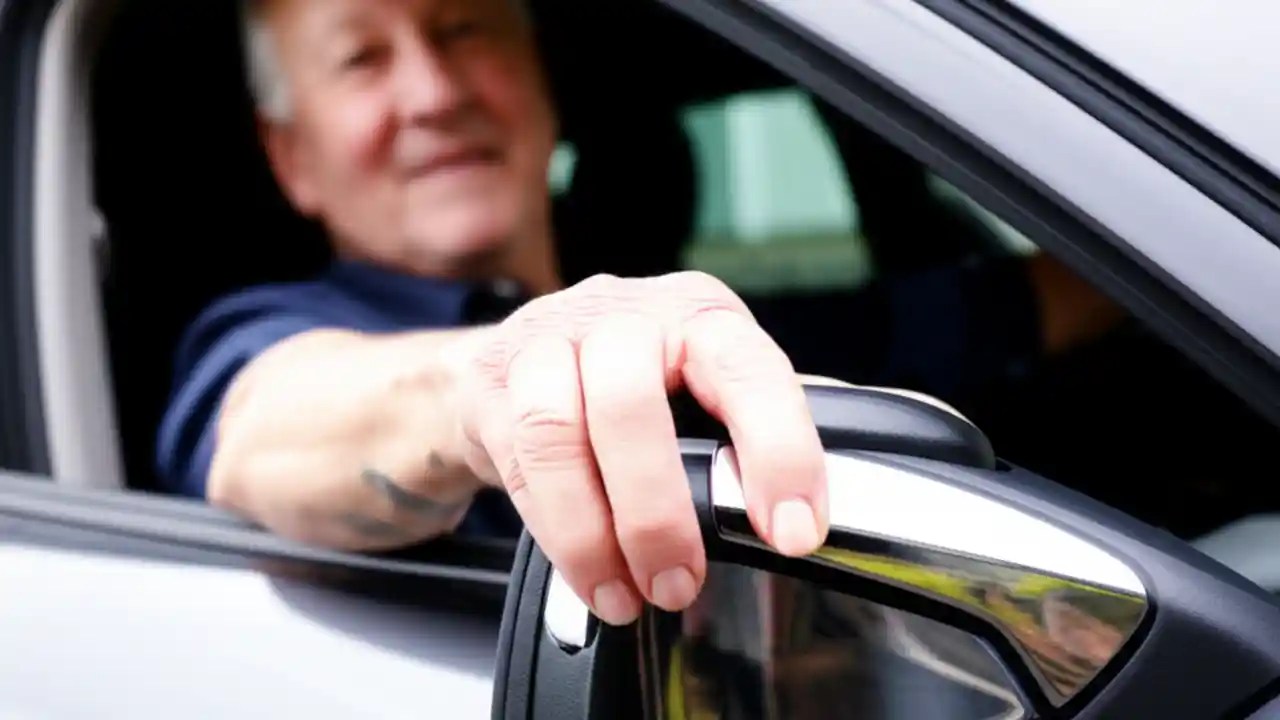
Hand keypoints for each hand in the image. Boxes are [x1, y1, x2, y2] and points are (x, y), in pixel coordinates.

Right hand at [457, 272, 829, 625]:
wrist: (521, 357)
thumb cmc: (635, 377)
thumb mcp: (703, 380)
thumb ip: (753, 424)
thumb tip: (819, 496)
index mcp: (699, 313)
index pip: (748, 369)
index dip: (778, 450)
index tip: (794, 531)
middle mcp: (623, 313)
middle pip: (631, 404)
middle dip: (659, 511)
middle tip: (681, 581)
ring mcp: (549, 341)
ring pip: (558, 433)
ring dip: (594, 532)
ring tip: (627, 593)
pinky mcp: (493, 382)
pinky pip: (516, 462)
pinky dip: (554, 531)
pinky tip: (587, 573)